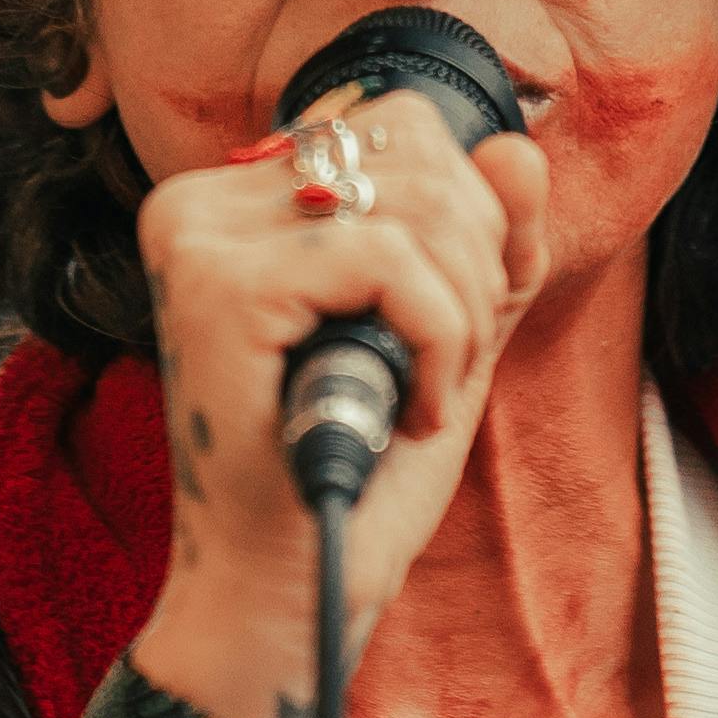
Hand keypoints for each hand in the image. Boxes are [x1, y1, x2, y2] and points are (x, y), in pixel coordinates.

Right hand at [128, 89, 550, 717]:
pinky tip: (410, 411)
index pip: (400, 127)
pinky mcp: (220, 287)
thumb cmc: (351, 471)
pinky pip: (389, 259)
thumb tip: (517, 148)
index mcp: (239, 199)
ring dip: (461, 313)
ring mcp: (200, 239)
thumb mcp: (444, 335)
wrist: (286, 590)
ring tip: (425, 395)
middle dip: (475, 264)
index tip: (453, 325)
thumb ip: (489, 244)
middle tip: (445, 370)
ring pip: (412, 199)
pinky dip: (436, 341)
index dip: (470, 220)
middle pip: (414, 146)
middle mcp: (201, 201)